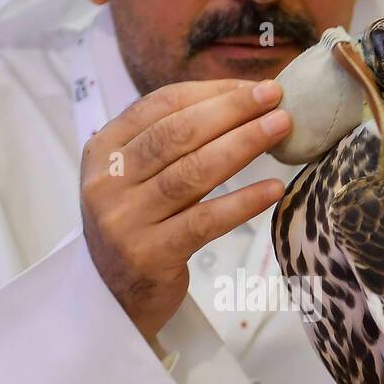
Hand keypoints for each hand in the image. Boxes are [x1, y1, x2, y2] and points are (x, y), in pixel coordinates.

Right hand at [79, 79, 290, 341]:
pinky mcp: (150, 255)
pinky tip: (274, 188)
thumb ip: (169, 140)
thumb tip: (240, 98)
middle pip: (177, 134)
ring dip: (243, 145)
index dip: (212, 92)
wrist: (113, 297)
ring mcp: (126, 220)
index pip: (160, 106)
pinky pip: (205, 221)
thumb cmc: (139, 226)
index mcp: (102, 150)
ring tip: (281, 128)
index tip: (254, 87)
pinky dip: (243, 202)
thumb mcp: (135, 176)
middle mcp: (107, 182)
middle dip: (232, 110)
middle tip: (276, 97)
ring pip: (192, 172)